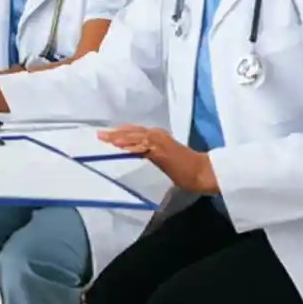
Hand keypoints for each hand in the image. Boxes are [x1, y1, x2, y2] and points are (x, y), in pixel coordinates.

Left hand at [98, 126, 217, 193]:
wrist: (202, 171)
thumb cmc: (187, 169)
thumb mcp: (164, 161)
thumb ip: (152, 156)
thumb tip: (140, 157)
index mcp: (158, 138)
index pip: (136, 133)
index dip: (121, 133)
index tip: (108, 135)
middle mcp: (158, 136)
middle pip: (133, 132)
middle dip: (115, 133)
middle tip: (100, 135)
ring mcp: (160, 142)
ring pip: (135, 136)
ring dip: (120, 137)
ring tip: (106, 138)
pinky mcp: (162, 150)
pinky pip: (143, 146)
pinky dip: (131, 145)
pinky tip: (120, 146)